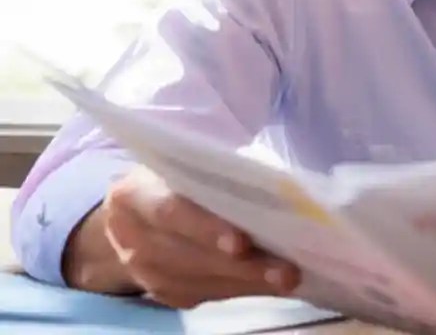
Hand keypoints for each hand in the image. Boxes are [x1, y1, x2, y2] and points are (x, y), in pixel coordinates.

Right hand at [65, 166, 300, 307]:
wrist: (140, 213)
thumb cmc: (181, 175)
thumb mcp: (190, 161)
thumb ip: (218, 169)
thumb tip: (274, 182)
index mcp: (133, 193)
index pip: (168, 212)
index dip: (205, 228)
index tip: (243, 243)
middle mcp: (129, 236)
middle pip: (186, 255)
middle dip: (239, 265)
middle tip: (284, 269)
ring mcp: (142, 269)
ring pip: (196, 281)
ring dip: (247, 282)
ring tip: (287, 277)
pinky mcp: (162, 291)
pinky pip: (203, 294)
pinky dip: (241, 290)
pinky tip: (271, 284)